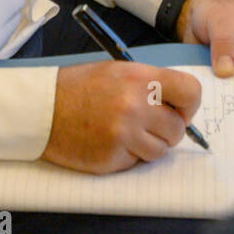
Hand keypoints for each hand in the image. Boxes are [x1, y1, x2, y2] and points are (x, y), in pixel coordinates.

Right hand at [42, 60, 202, 172]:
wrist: (42, 109)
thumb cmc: (80, 87)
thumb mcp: (118, 71)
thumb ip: (150, 85)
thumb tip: (180, 104)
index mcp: (140, 78)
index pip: (191, 93)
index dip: (188, 104)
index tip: (178, 109)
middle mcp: (136, 106)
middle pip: (178, 128)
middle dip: (166, 128)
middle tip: (145, 121)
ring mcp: (125, 134)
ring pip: (161, 150)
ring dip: (149, 145)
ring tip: (125, 131)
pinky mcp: (114, 158)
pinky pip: (138, 162)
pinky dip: (129, 155)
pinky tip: (110, 141)